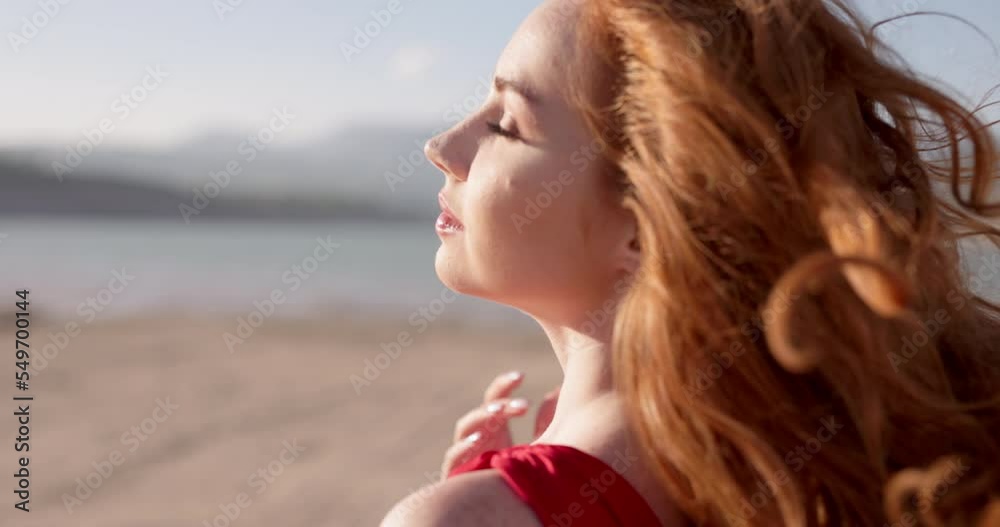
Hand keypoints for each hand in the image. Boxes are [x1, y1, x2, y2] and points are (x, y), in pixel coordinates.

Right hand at [441, 372, 560, 479]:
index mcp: (494, 428)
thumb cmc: (515, 478)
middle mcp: (477, 437)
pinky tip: (479, 439)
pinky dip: (464, 446)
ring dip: (481, 417)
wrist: (495, 511)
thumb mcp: (535, 450)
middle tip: (522, 405)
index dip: (504, 385)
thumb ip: (545, 425)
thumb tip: (558, 392)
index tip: (521, 376)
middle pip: (482, 411)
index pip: (495, 398)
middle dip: (499, 403)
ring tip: (500, 412)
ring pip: (465, 427)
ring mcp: (464, 453)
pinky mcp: (455, 473)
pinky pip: (453, 457)